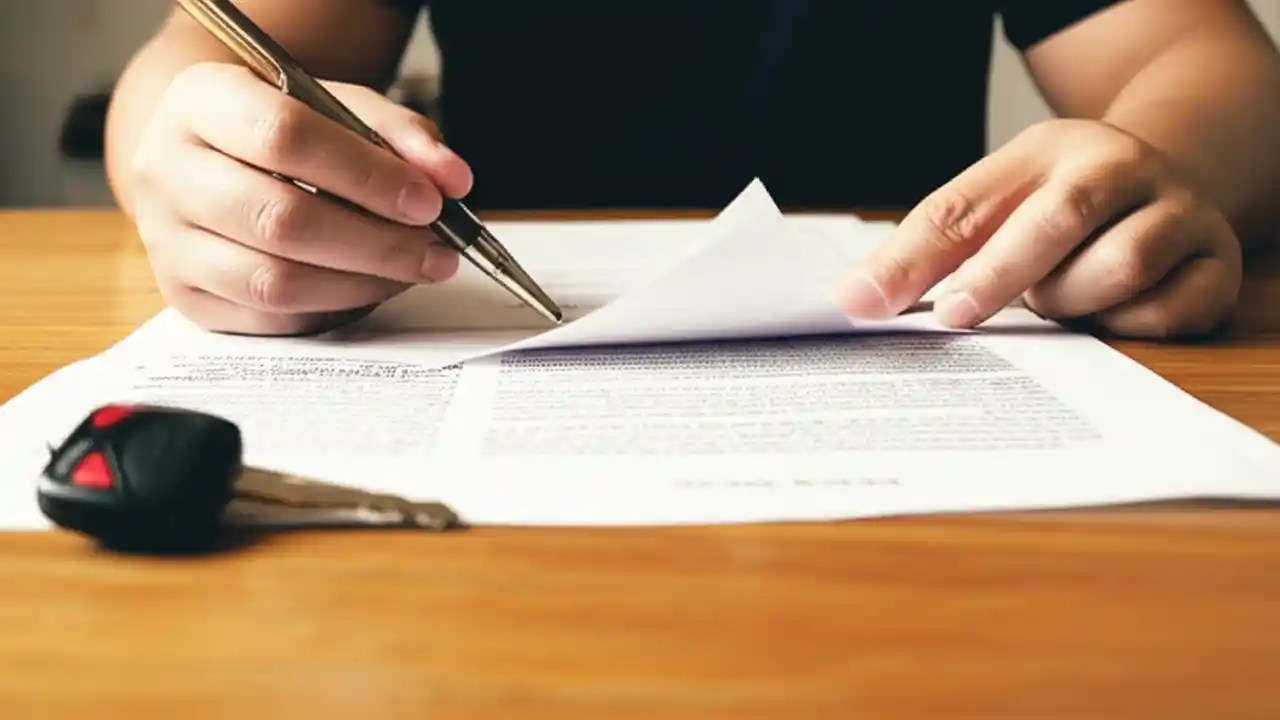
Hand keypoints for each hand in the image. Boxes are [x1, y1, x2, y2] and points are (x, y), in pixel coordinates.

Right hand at [129, 62, 472, 335]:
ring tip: (413, 269)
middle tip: (436, 249)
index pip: (284, 137)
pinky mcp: (186, 296)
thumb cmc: (279, 129)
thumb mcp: (339, 108)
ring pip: (274, 280)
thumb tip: (451, 181)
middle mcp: (166, 170)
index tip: (428, 200)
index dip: (366, 175)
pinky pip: (271, 318)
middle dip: (376, 242)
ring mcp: (166, 240)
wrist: (207, 158)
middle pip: (280, 219)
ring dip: (362, 282)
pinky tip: (371, 286)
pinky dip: (334, 308)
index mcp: (200, 100)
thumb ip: (400, 136)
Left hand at [838, 119, 1242, 338]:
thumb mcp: (992, 206)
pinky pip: (1167, 311)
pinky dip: (1128, 325)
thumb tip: (851, 300)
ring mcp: (1177, 213)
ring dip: (1072, 302)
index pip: (968, 203)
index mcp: (1046, 151)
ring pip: (1119, 268)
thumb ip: (924, 252)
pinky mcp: (1216, 264)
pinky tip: (1109, 315)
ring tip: (1056, 301)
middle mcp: (1119, 169)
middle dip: (999, 276)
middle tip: (959, 316)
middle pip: (1058, 218)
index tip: (875, 304)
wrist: (1174, 182)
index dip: (918, 258)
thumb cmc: (1060, 207)